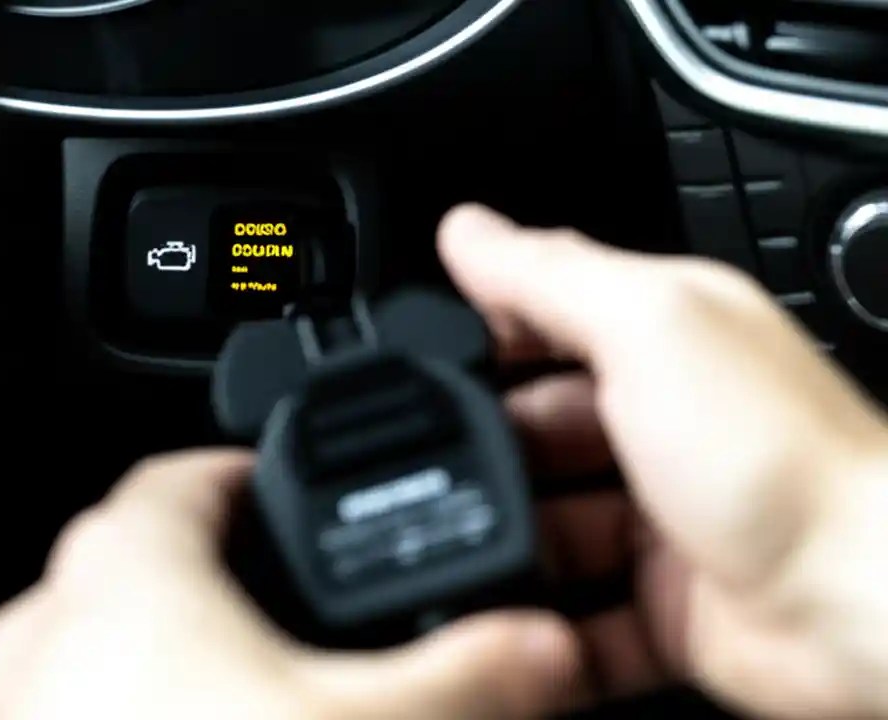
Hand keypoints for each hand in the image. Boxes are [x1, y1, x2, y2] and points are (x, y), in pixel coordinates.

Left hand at [0, 450, 585, 719]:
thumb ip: (469, 675)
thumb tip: (539, 647)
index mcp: (125, 573)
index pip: (182, 476)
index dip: (246, 475)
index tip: (287, 492)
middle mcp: (46, 633)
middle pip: (130, 561)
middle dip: (205, 576)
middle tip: (277, 604)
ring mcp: (16, 712)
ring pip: (90, 652)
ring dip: (160, 661)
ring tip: (241, 694)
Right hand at [438, 205, 887, 718]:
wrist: (864, 607)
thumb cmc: (784, 459)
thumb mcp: (648, 326)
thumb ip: (550, 275)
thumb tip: (468, 229)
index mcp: (671, 342)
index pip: (552, 318)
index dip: (487, 331)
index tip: (427, 352)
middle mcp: (668, 427)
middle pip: (542, 428)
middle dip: (491, 446)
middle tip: (448, 460)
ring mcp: (667, 522)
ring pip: (553, 528)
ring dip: (513, 539)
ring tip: (475, 542)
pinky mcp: (668, 610)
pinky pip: (583, 622)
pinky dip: (546, 627)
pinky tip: (518, 618)